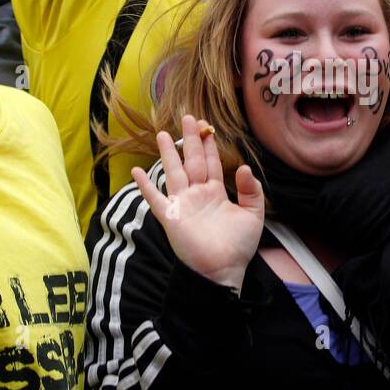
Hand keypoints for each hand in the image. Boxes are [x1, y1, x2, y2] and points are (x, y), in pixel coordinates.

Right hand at [130, 115, 264, 292]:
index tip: (206, 126)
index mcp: (215, 193)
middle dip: (190, 140)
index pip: (211, 163)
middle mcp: (197, 195)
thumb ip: (252, 191)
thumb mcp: (253, 215)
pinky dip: (145, 186)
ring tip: (161, 133)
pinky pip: (156, 199)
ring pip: (174, 173)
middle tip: (188, 117)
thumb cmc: (238, 247)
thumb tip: (243, 167)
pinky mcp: (171, 218)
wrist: (222, 271)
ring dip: (168, 154)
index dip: (209, 145)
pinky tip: (136, 172)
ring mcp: (182, 205)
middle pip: (192, 161)